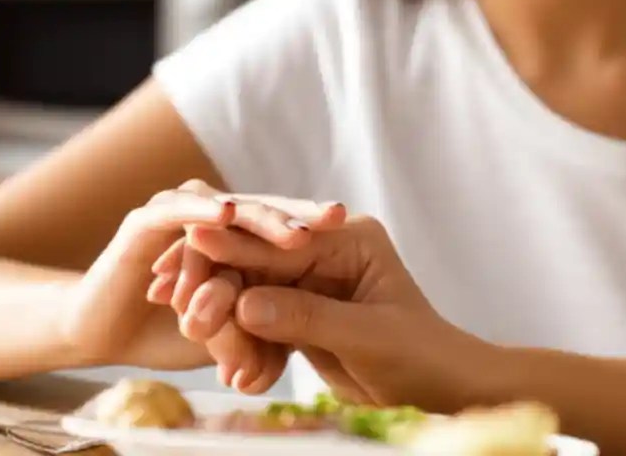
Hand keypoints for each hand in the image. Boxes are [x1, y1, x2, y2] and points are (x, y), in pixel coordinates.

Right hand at [59, 179, 344, 382]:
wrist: (103, 335)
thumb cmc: (175, 337)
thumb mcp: (235, 338)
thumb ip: (266, 327)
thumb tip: (298, 323)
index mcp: (244, 237)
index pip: (290, 223)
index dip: (317, 221)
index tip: (347, 218)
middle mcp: (218, 217)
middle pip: (268, 212)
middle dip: (301, 217)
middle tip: (336, 216)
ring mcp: (182, 214)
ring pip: (232, 211)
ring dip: (262, 220)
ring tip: (295, 234)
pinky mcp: (147, 221)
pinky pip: (179, 211)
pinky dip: (203, 212)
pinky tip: (226, 215)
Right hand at [159, 215, 489, 409]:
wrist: (437, 387)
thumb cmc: (419, 356)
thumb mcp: (367, 337)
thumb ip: (307, 317)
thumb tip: (244, 305)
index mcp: (348, 239)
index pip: (281, 238)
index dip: (235, 243)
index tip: (192, 243)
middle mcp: (324, 252)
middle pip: (255, 260)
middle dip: (221, 289)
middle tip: (188, 313)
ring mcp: (309, 281)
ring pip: (248, 291)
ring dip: (227, 321)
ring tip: (209, 348)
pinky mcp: (298, 311)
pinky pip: (257, 318)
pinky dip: (243, 342)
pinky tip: (234, 368)